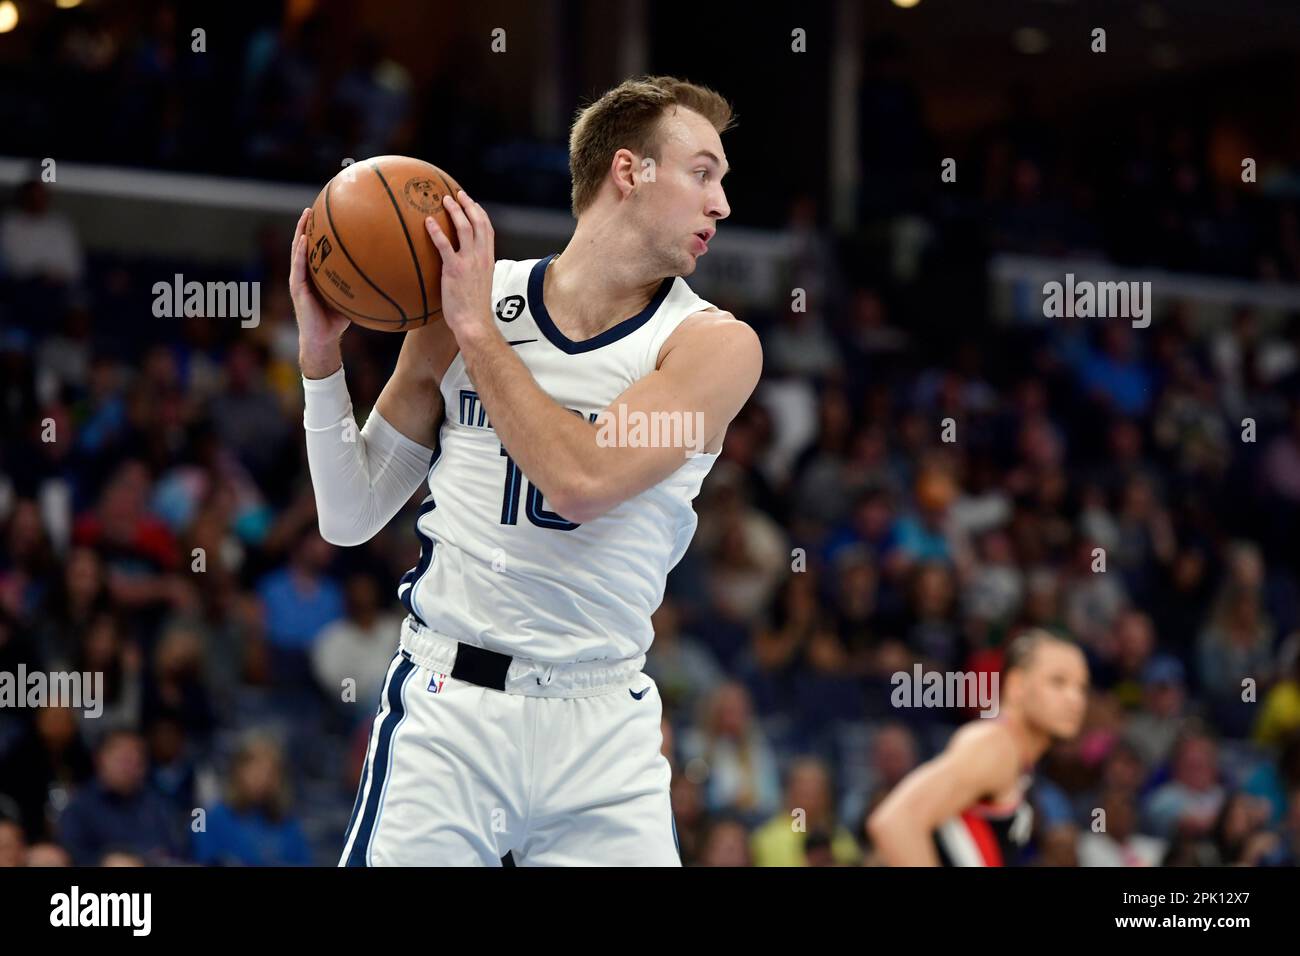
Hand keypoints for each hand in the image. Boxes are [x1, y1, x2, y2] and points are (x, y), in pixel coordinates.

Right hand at [290, 207, 349, 376]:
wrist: (323, 340)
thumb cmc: (338, 320)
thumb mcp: (352, 297)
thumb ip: (364, 285)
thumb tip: (389, 275)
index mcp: (317, 274)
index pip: (317, 249)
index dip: (319, 231)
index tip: (326, 213)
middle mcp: (306, 274)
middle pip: (304, 244)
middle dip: (307, 225)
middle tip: (313, 206)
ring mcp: (299, 280)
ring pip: (298, 251)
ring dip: (300, 232)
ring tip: (306, 215)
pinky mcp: (297, 289)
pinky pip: (298, 268)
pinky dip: (300, 253)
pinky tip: (303, 240)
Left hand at [425, 189, 496, 346]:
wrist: (474, 323)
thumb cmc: (473, 309)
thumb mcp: (479, 285)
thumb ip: (474, 271)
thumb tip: (463, 267)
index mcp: (488, 260)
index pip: (488, 230)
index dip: (480, 213)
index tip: (472, 203)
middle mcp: (481, 257)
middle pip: (478, 223)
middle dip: (468, 205)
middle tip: (457, 194)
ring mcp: (469, 262)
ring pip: (464, 228)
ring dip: (454, 211)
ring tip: (443, 200)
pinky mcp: (454, 270)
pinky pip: (444, 245)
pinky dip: (436, 231)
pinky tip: (427, 222)